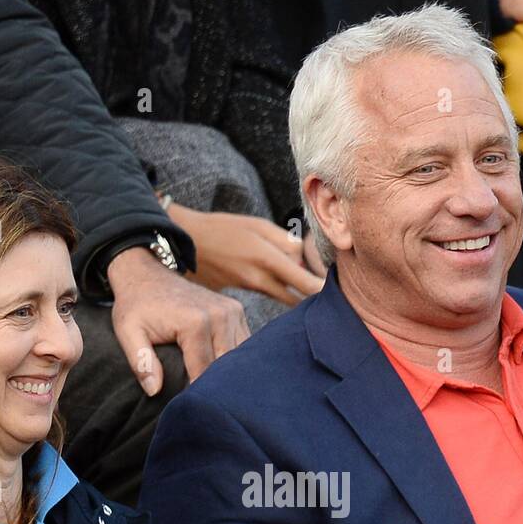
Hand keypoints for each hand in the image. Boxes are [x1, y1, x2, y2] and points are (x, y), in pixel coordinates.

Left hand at [107, 247, 249, 393]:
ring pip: (238, 357)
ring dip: (228, 374)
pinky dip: (234, 359)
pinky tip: (223, 372)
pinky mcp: (236, 310)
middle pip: (226, 366)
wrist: (147, 274)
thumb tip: (154, 390)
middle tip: (206, 405)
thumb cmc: (136, 306)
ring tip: (216, 391)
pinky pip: (243, 344)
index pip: (204, 372)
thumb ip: (140, 361)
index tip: (189, 408)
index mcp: (196, 323)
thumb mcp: (128, 331)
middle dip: (216, 386)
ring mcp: (232, 311)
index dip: (197, 393)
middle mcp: (220, 316)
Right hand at [168, 203, 324, 304]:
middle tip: (325, 290)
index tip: (335, 287)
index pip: (306, 283)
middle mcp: (260, 279)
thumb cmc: (222, 228)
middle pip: (298, 298)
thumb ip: (283, 240)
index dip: (323, 289)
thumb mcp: (256, 225)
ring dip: (296, 294)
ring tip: (307, 286)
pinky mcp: (243, 293)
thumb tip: (303, 255)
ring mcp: (251, 289)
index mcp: (267, 259)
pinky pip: (269, 295)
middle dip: (311, 296)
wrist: (186, 243)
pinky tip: (283, 283)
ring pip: (284, 298)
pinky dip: (280, 291)